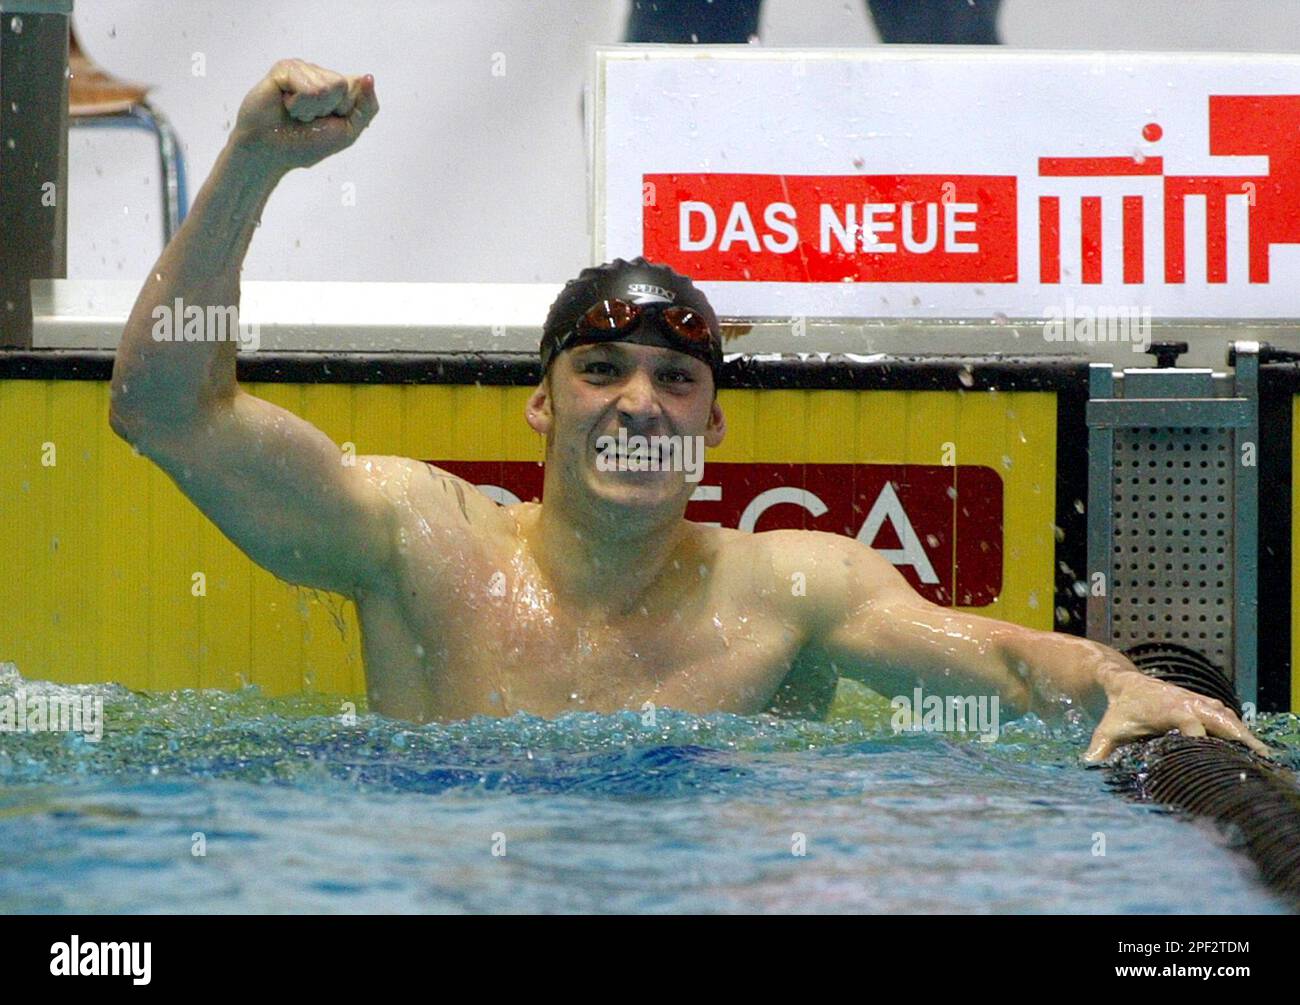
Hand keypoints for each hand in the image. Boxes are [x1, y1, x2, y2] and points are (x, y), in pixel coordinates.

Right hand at [230, 59, 378, 171]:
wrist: (271, 153)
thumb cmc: (305, 144)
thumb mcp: (347, 132)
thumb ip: (366, 107)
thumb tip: (368, 77)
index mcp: (337, 87)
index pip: (359, 87)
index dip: (346, 111)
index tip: (328, 121)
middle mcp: (320, 74)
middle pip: (343, 85)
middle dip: (328, 109)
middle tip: (307, 118)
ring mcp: (301, 69)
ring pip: (326, 87)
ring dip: (311, 109)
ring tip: (295, 113)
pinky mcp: (284, 69)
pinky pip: (307, 87)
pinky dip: (298, 104)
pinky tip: (285, 105)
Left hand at [1083, 670, 1269, 762]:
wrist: (1125, 684)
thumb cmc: (1119, 710)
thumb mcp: (1108, 729)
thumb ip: (1100, 749)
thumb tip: (1087, 768)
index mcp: (1168, 707)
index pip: (1191, 722)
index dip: (1201, 738)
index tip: (1211, 757)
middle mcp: (1188, 702)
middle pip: (1219, 717)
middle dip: (1237, 734)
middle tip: (1256, 754)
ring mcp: (1198, 702)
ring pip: (1227, 716)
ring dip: (1243, 733)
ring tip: (1260, 755)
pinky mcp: (1203, 704)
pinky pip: (1227, 715)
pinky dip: (1238, 728)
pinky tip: (1249, 747)